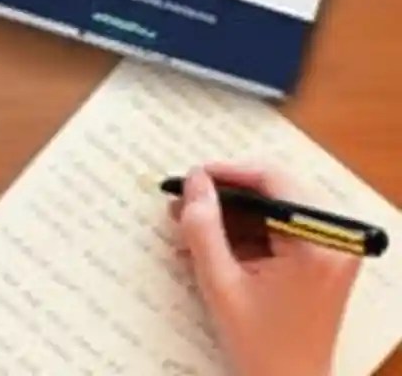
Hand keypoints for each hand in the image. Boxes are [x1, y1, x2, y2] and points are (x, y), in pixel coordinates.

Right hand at [173, 164, 360, 375]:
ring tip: (188, 227)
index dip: (228, 173)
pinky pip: (278, 231)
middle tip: (184, 203)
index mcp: (317, 244)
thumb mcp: (220, 283)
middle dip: (226, 197)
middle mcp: (333, 240)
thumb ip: (204, 228)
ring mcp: (331, 251)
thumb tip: (193, 181)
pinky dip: (244, 235)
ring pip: (273, 211)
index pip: (274, 181)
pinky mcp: (321, 262)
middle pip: (275, 193)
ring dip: (231, 216)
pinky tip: (210, 247)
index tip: (191, 177)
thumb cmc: (259, 344)